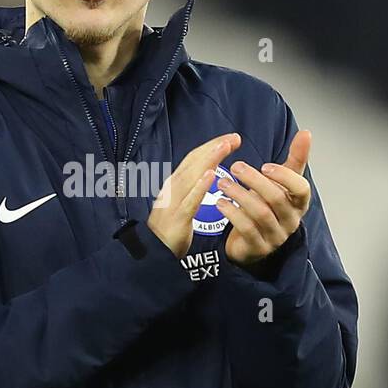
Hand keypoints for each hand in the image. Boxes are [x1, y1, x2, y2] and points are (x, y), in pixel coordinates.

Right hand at [147, 132, 241, 257]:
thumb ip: (191, 187)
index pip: (194, 159)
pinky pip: (190, 200)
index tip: (229, 139)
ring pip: (192, 176)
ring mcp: (174, 201)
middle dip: (214, 148)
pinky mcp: (177, 217)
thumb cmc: (170, 227)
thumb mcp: (181, 202)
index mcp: (175, 184)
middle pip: (194, 162)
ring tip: (224, 147)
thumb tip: (206, 172)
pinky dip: (200, 186)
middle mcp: (173, 188)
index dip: (211, 147)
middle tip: (234, 137)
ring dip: (209, 160)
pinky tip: (211, 175)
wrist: (153, 250)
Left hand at [216, 129, 312, 267]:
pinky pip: (246, 229)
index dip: (284, 176)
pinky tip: (220, 202)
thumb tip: (306, 133)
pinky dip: (232, 213)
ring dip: (240, 195)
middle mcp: (291, 221)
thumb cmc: (269, 205)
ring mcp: (276, 236)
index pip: (301, 189)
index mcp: (299, 203)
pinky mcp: (258, 248)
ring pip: (260, 213)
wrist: (253, 238)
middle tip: (236, 167)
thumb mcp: (282, 182)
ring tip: (223, 182)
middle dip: (254, 181)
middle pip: (276, 199)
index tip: (265, 165)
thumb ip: (295, 158)